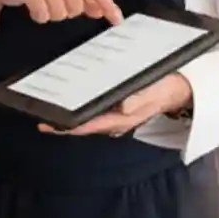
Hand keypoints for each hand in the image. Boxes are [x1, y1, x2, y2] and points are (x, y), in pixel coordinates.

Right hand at [0, 0, 122, 25]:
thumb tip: (100, 10)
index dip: (108, 6)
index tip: (117, 20)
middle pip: (76, 7)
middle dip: (65, 11)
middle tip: (52, 2)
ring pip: (60, 13)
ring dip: (51, 14)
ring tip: (41, 3)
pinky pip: (43, 14)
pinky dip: (39, 16)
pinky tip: (32, 7)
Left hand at [38, 73, 192, 137]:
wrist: (176, 89)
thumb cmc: (163, 89)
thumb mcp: (153, 92)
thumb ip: (138, 100)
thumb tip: (122, 106)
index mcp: (121, 119)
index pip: (88, 125)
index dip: (68, 127)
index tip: (50, 125)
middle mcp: (115, 121)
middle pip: (84, 125)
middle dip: (64, 124)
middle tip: (42, 119)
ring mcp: (115, 116)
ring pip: (88, 119)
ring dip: (71, 116)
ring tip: (51, 110)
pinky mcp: (117, 109)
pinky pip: (95, 111)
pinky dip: (82, 107)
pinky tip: (72, 99)